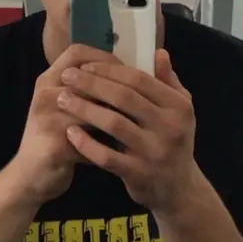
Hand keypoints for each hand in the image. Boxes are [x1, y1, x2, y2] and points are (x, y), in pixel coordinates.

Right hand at [16, 44, 120, 205]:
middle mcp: (45, 94)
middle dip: (116, 88)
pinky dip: (107, 145)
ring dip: (115, 116)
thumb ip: (90, 91)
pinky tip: (121, 150)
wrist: (29, 177)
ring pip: (91, 109)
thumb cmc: (56, 139)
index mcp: (49, 80)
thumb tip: (131, 75)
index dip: (104, 58)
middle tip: (137, 99)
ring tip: (134, 124)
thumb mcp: (68, 108)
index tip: (126, 71)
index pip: (77, 52)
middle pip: (87, 78)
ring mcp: (47, 119)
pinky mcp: (54, 146)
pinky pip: (90, 141)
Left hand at [57, 49, 197, 214]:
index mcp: (178, 106)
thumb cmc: (173, 141)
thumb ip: (168, 81)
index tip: (85, 66)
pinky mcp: (138, 174)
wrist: (178, 189)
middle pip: (124, 98)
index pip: (139, 79)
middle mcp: (169, 127)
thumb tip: (158, 52)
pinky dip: (87, 144)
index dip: (110, 70)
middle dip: (92, 84)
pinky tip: (70, 133)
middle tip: (67, 77)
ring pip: (114, 124)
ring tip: (63, 100)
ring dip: (85, 109)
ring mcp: (154, 152)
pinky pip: (107, 156)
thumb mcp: (179, 110)